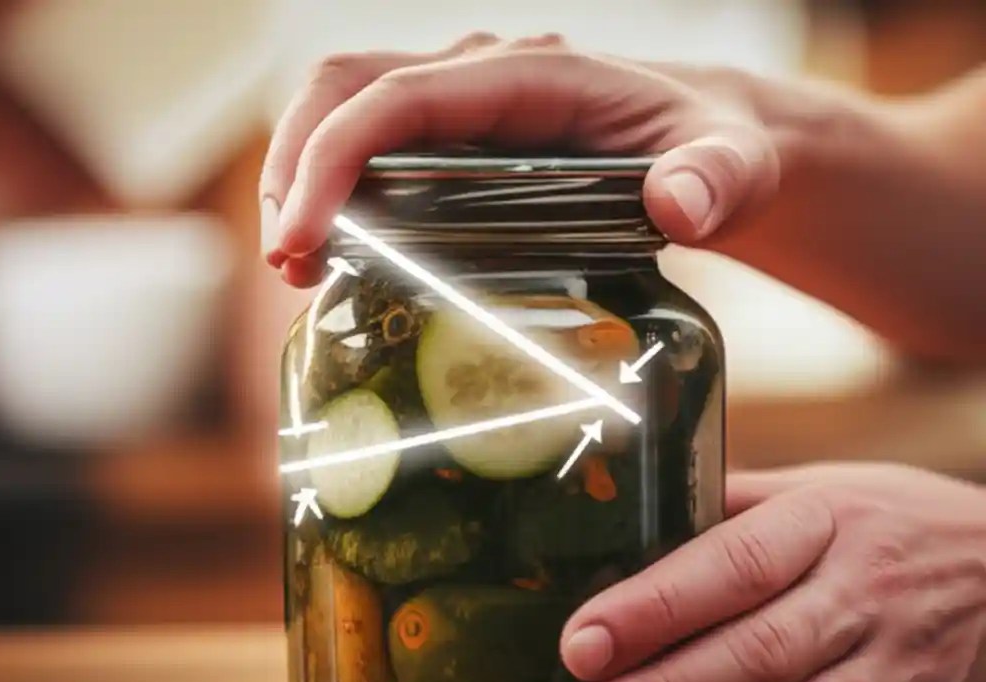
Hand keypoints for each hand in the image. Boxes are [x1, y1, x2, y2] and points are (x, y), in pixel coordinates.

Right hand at [259, 32, 780, 286]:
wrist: (707, 141)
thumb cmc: (713, 147)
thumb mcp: (733, 164)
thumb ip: (716, 179)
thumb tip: (676, 205)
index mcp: (526, 75)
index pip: (398, 98)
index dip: (332, 158)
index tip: (303, 237)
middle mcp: (476, 76)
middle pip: (343, 88)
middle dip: (292, 166)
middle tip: (286, 259)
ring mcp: (455, 104)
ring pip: (340, 110)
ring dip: (298, 179)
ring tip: (296, 267)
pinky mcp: (446, 138)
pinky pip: (365, 144)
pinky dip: (330, 193)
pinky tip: (332, 258)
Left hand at [546, 464, 985, 681]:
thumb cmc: (896, 523)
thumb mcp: (826, 490)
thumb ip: (737, 506)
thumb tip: (638, 512)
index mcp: (824, 521)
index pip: (730, 564)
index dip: (654, 606)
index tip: (582, 640)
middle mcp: (858, 594)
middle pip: (753, 652)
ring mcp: (892, 664)